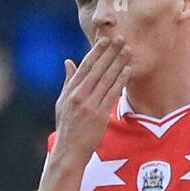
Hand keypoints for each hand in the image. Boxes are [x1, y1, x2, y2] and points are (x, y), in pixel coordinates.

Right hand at [52, 35, 131, 163]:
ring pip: (107, 79)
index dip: (96, 51)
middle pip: (98, 69)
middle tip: (121, 39)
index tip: (105, 39)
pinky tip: (127, 70)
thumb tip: (69, 62)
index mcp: (70, 91)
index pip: (85, 66)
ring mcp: (90, 105)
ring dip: (118, 63)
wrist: (69, 152)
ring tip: (128, 50)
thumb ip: (68, 82)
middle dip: (110, 52)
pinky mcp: (100, 116)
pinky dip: (120, 80)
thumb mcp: (62, 103)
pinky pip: (112, 94)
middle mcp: (80, 96)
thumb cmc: (66, 127)